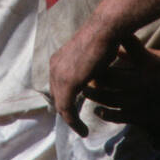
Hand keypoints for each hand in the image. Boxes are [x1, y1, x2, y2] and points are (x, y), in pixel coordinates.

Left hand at [49, 20, 119, 135]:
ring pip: (61, 105)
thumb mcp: (91, 55)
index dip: (65, 100)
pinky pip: (67, 110)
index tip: (75, 111)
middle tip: (78, 125)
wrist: (105, 29)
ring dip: (71, 120)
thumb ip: (87, 67)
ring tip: (82, 130)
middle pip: (57, 97)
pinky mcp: (68, 84)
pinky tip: (84, 131)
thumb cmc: (105, 37)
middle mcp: (54, 67)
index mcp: (58, 60)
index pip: (58, 86)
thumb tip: (92, 76)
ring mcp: (59, 75)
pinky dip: (74, 122)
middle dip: (67, 112)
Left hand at [82, 48, 159, 129]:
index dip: (104, 51)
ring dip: (93, 94)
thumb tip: (116, 48)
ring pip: (107, 97)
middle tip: (82, 74)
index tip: (92, 52)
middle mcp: (141, 82)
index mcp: (147, 65)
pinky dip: (104, 112)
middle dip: (92, 75)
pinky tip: (98, 109)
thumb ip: (138, 52)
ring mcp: (139, 101)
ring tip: (85, 90)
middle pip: (107, 77)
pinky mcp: (139, 116)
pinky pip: (116, 115)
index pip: (122, 52)